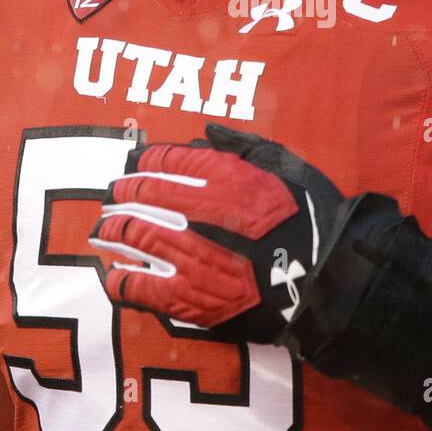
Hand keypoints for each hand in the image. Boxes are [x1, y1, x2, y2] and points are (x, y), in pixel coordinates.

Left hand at [88, 124, 339, 343]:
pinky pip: (138, 287)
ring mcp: (188, 255)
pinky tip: (116, 278)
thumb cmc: (312, 220)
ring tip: (105, 231)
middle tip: (113, 198)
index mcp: (220, 176)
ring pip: (132, 236)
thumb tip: (208, 133)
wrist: (326, 280)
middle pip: (141, 195)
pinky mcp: (187, 297)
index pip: (165, 161)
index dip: (145, 163)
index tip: (137, 166)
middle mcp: (196, 211)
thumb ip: (243, 147)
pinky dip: (120, 281)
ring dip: (113, 231)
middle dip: (122, 194)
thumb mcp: (284, 166)